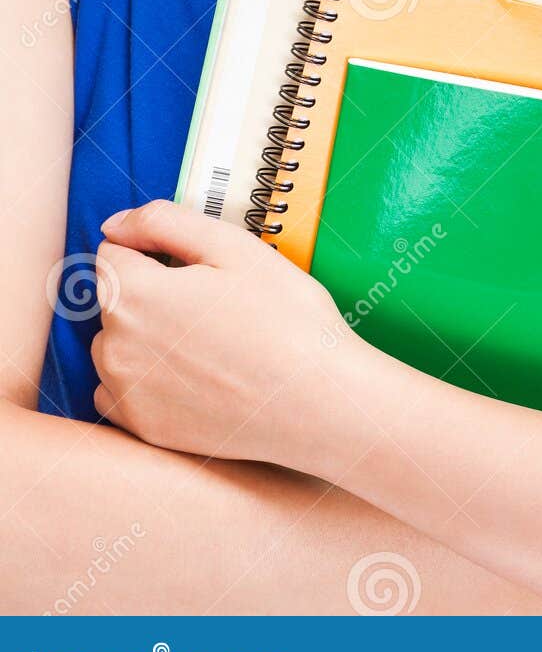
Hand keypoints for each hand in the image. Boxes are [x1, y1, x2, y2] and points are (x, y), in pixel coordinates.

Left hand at [91, 199, 363, 464]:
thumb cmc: (284, 317)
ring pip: (116, 346)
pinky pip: (120, 392)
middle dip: (151, 292)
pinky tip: (192, 377)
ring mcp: (127, 394)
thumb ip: (163, 222)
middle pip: (115, 300)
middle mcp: (115, 347)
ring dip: (144, 336)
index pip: (113, 254)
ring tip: (207, 341)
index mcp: (133, 294)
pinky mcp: (143, 429)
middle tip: (213, 304)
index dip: (153, 251)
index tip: (195, 267)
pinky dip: (144, 380)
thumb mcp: (232, 246)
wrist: (317, 401)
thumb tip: (115, 225)